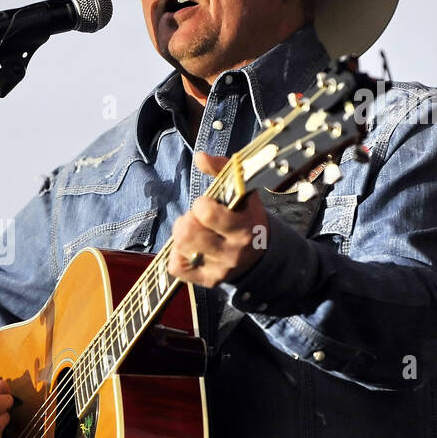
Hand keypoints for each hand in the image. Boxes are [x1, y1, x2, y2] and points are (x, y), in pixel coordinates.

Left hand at [167, 152, 270, 286]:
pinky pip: (176, 266)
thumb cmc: (245, 216)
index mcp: (244, 227)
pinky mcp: (207, 280)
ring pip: (180, 247)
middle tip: (197, 219)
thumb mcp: (242, 191)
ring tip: (195, 232)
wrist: (260, 253)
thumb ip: (222, 170)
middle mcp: (233, 251)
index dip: (201, 204)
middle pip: (187, 232)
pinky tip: (192, 249)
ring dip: (182, 236)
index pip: (206, 213)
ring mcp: (220, 268)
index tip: (208, 204)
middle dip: (187, 220)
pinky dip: (178, 255)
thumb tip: (200, 156)